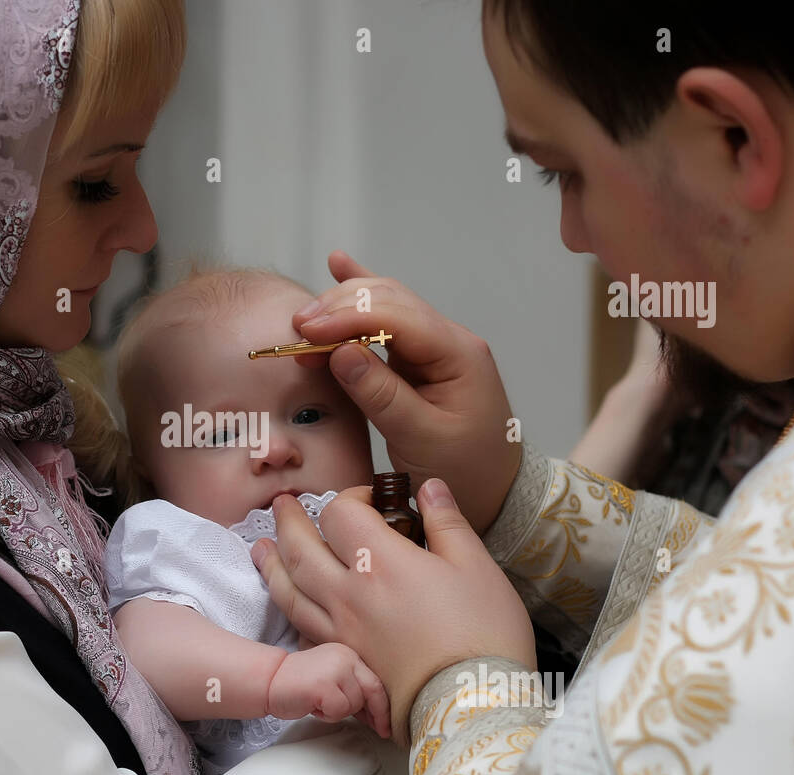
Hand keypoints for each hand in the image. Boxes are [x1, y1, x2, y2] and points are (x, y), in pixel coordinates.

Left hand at [251, 479, 535, 745]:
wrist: (473, 705)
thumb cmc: (482, 633)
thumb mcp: (476, 565)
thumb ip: (446, 521)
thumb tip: (429, 488)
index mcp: (380, 561)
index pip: (341, 514)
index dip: (351, 497)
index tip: (371, 500)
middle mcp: (349, 593)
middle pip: (301, 549)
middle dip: (289, 522)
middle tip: (282, 504)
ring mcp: (340, 629)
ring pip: (290, 591)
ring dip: (272, 564)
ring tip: (262, 548)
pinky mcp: (343, 659)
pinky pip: (301, 629)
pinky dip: (288, 610)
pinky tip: (287, 603)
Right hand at [266, 642, 391, 738]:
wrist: (269, 681)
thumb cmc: (300, 685)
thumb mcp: (333, 680)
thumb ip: (353, 690)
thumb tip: (377, 714)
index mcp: (348, 655)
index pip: (376, 681)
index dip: (383, 706)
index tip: (386, 724)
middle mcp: (345, 657)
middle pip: (372, 691)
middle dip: (377, 714)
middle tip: (379, 730)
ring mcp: (335, 669)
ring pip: (354, 704)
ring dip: (340, 713)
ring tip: (320, 704)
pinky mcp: (324, 684)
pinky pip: (339, 711)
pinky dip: (328, 715)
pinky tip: (314, 706)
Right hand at [291, 250, 519, 532]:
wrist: (496, 491)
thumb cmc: (465, 470)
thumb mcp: (421, 438)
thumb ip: (381, 394)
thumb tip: (339, 352)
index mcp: (458, 353)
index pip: (397, 317)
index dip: (348, 318)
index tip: (306, 332)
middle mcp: (449, 339)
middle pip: (389, 301)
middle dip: (339, 309)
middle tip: (296, 330)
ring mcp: (435, 345)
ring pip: (384, 305)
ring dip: (342, 308)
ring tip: (303, 323)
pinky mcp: (420, 357)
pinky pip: (388, 319)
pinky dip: (361, 298)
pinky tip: (339, 264)